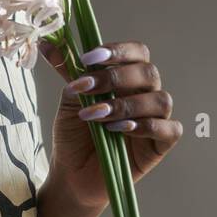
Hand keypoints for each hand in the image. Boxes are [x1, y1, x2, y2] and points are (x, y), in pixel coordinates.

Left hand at [38, 37, 182, 210]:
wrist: (71, 174)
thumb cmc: (73, 135)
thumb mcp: (70, 100)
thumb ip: (70, 72)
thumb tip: (47, 43)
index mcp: (127, 79)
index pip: (137, 52)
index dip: (118, 51)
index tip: (88, 58)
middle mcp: (145, 94)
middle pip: (148, 72)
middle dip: (115, 78)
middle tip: (86, 89)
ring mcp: (156, 119)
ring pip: (160, 99)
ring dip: (125, 105)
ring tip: (96, 116)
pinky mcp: (160, 145)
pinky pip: (169, 129)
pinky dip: (146, 126)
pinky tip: (118, 130)